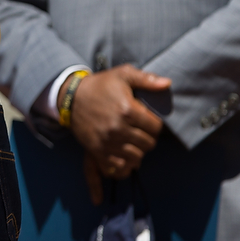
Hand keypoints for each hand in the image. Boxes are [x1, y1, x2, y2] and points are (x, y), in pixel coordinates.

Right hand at [68, 65, 170, 184]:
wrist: (71, 97)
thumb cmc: (100, 85)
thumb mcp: (123, 75)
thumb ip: (147, 79)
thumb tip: (168, 84)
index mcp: (128, 110)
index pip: (156, 127)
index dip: (155, 124)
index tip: (147, 120)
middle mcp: (118, 128)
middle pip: (148, 143)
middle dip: (148, 137)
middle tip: (140, 131)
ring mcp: (108, 141)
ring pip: (137, 157)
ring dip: (138, 150)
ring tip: (132, 141)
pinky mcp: (97, 150)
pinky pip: (119, 166)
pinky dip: (124, 162)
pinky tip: (122, 151)